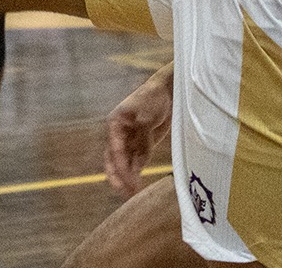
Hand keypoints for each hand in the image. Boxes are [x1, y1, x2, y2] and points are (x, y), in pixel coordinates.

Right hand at [105, 70, 172, 196]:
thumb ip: (142, 135)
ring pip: (124, 162)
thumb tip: (139, 155)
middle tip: (124, 192)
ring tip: (131, 192)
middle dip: (117, 176)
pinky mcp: (141, 142)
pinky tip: (137, 183)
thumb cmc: (153, 97)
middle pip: (113, 159)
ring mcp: (130, 138)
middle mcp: (119, 133)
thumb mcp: (146, 115)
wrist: (168, 90)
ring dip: (127, 176)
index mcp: (115, 124)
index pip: (114, 150)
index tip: (127, 180)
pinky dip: (136, 171)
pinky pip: (136, 160)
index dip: (120, 167)